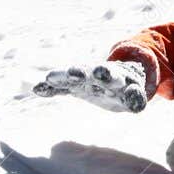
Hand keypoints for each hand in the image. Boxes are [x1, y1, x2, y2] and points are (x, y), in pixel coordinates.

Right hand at [33, 61, 148, 112]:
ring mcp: (83, 78)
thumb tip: (136, 102)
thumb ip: (135, 99)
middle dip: (82, 72)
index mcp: (114, 76)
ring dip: (62, 76)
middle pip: (88, 71)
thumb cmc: (127, 88)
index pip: (110, 73)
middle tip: (74, 73)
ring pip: (71, 75)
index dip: (105, 73)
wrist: (117, 77)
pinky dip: (50, 88)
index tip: (101, 72)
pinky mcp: (73, 85)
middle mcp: (96, 74)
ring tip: (49, 78)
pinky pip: (60, 86)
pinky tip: (37, 89)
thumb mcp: (135, 95)